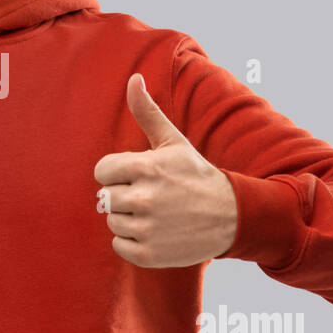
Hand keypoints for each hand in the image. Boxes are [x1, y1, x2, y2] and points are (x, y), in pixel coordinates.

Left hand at [94, 73, 238, 267]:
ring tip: (156, 213)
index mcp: (146, 168)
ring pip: (112, 222)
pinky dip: (133, 242)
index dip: (117, 172)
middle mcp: (145, 199)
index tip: (138, 175)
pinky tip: (155, 232)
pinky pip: (119, 246)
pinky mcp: (150, 254)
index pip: (101, 171)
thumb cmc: (196, 175)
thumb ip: (148, 112)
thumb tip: (133, 78)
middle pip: (106, 198)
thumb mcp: (173, 142)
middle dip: (124, 195)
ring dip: (128, 218)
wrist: (231, 216)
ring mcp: (148, 228)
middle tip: (151, 195)